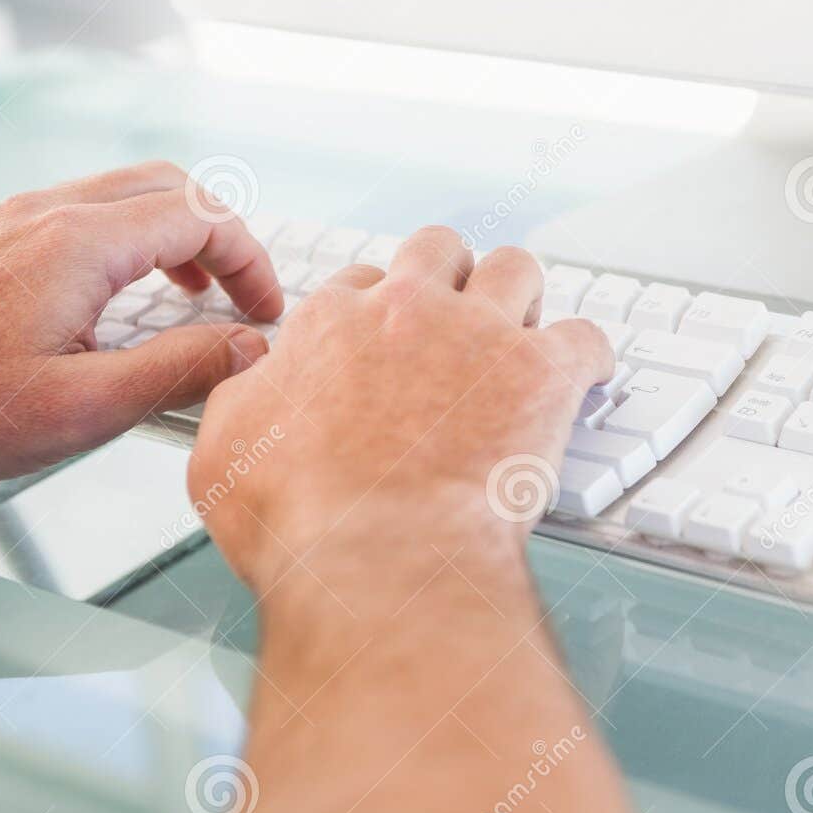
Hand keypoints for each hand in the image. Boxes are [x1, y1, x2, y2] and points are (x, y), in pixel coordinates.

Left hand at [0, 163, 281, 482]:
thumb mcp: (82, 408)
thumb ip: (179, 371)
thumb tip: (247, 348)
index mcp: (79, 244)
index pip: (200, 219)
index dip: (250, 262)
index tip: (264, 313)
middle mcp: (48, 213)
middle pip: (169, 186)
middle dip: (222, 236)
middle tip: (243, 295)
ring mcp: (15, 219)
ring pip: (126, 193)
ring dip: (178, 236)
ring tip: (196, 296)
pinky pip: (86, 213)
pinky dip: (133, 241)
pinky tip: (127, 298)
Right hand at [187, 227, 637, 812]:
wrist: (378, 561)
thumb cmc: (301, 523)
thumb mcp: (224, 454)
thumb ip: (243, 401)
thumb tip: (255, 385)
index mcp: (331, 325)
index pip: (360, 287)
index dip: (379, 315)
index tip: (392, 343)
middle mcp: (406, 311)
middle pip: (438, 250)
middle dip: (450, 278)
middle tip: (460, 319)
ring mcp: (479, 335)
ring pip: (516, 269)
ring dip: (521, 297)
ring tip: (525, 334)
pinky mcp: (542, 373)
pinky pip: (586, 336)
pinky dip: (588, 356)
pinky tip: (584, 376)